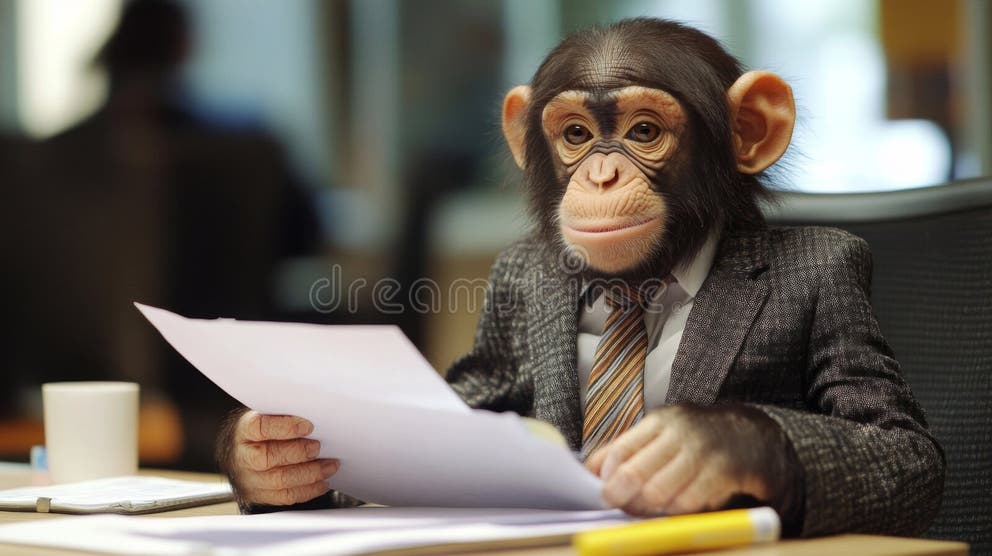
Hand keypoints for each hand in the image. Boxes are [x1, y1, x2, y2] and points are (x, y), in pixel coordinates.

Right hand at [227, 411, 338, 505]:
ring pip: (280, 480)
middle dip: (299, 452)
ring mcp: (251, 479)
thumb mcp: (267, 416)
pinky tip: (322, 482)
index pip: (260, 428)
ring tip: (330, 465)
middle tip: (318, 447)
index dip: (285, 428)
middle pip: (268, 458)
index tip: (308, 426)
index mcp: (244, 432)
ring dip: (310, 473)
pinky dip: (309, 490)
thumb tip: (314, 415)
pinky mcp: (261, 495)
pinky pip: (286, 496)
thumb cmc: (262, 432)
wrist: (243, 453)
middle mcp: (244, 457)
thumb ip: (285, 416)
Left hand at [586, 404, 778, 515]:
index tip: (602, 493)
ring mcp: (702, 451)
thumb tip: (590, 470)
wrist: (753, 437)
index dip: (607, 477)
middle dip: (622, 497)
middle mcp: (679, 432)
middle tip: (619, 507)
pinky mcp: (723, 472)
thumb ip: (628, 449)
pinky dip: (676, 512)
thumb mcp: (663, 434)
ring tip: (646, 510)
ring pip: (659, 491)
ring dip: (647, 508)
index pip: (620, 449)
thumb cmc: (698, 440)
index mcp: (660, 421)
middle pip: (636, 473)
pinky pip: (688, 502)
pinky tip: (675, 508)